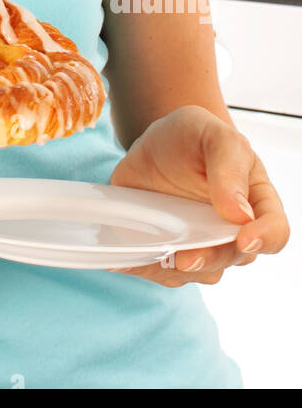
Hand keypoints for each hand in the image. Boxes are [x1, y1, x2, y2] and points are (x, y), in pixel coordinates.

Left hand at [107, 105, 289, 286]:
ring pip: (201, 273)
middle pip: (234, 258)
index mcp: (256, 201)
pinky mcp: (173, 250)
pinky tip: (132, 256)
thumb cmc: (192, 136)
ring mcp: (204, 244)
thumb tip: (240, 214)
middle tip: (184, 256)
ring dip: (177, 269)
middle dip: (210, 259)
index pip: (275, 231)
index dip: (265, 239)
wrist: (155, 145)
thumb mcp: (211, 134)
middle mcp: (234, 231)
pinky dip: (150, 267)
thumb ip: (229, 166)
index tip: (244, 238)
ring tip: (153, 251)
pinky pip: (166, 273)